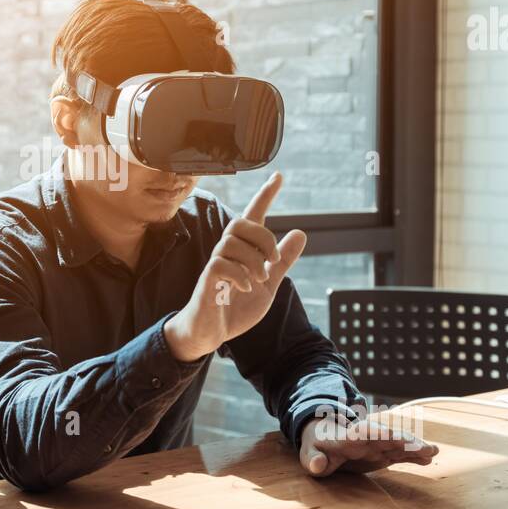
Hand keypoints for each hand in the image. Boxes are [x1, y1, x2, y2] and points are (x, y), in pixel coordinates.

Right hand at [163, 172, 305, 362]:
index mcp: (243, 251)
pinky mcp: (207, 282)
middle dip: (263, 237)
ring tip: (260, 279)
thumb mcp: (268, 283)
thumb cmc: (235, 305)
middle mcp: (226, 253)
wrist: (211, 332)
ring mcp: (215, 266)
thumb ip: (282, 260)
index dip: (265, 195)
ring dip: (253, 260)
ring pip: (230, 243)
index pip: (253, 215)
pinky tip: (247, 287)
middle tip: (273, 260)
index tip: (279, 176)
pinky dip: (239, 275)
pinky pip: (220, 265)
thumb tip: (301, 233)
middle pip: (240, 223)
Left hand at [299, 413, 438, 476]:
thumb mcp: (309, 454)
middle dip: (403, 440)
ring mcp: (377, 444)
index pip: (361, 433)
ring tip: (433, 451)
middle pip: (386, 437)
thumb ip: (312, 460)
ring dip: (414, 447)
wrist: (326, 436)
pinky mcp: (384, 452)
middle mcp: (366, 437)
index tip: (390, 434)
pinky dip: (414, 455)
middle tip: (422, 446)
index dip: (375, 433)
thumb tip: (316, 466)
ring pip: (398, 444)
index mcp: (346, 437)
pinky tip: (430, 457)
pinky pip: (402, 453)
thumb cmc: (317, 447)